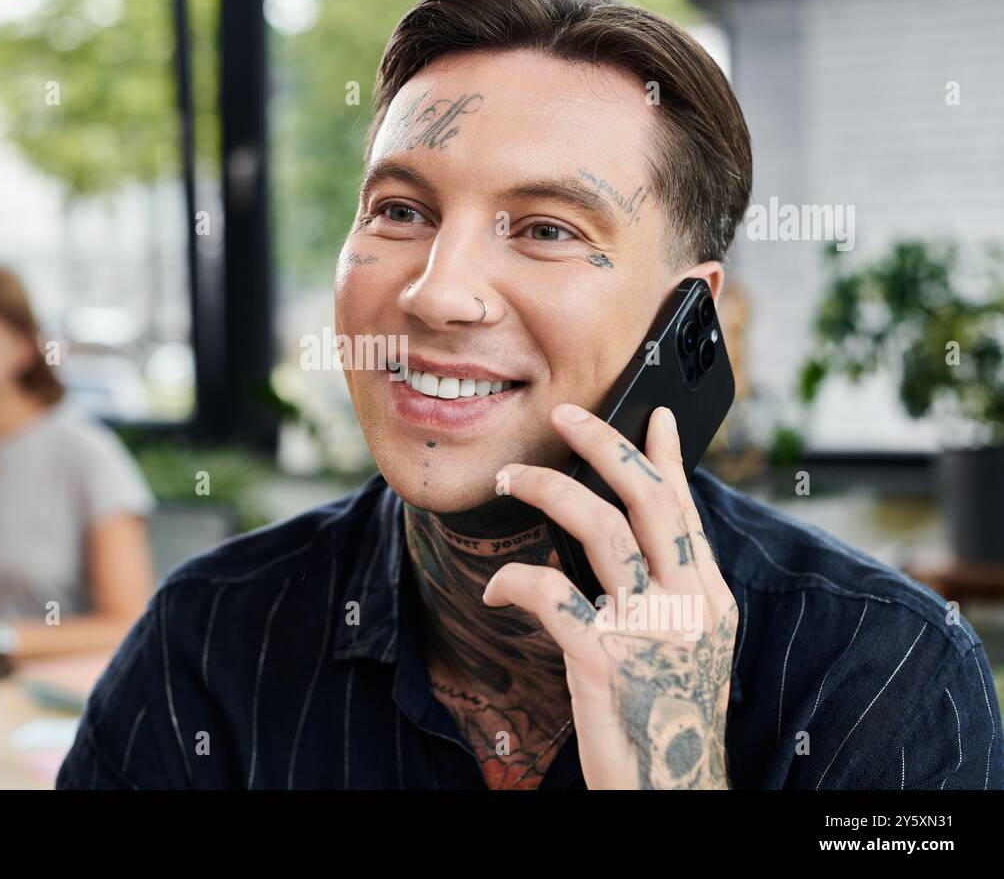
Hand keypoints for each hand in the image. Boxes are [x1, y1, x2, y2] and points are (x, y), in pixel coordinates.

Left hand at [483, 403, 737, 788]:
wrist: (672, 793)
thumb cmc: (665, 721)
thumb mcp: (687, 652)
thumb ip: (668, 595)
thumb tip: (627, 542)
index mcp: (712, 600)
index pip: (687, 510)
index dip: (667, 457)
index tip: (652, 414)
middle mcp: (691, 606)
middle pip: (648, 500)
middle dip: (604, 445)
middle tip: (565, 416)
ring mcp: (651, 631)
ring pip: (600, 529)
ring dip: (549, 491)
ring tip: (512, 477)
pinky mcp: (605, 660)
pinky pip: (552, 595)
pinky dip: (516, 581)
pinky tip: (495, 589)